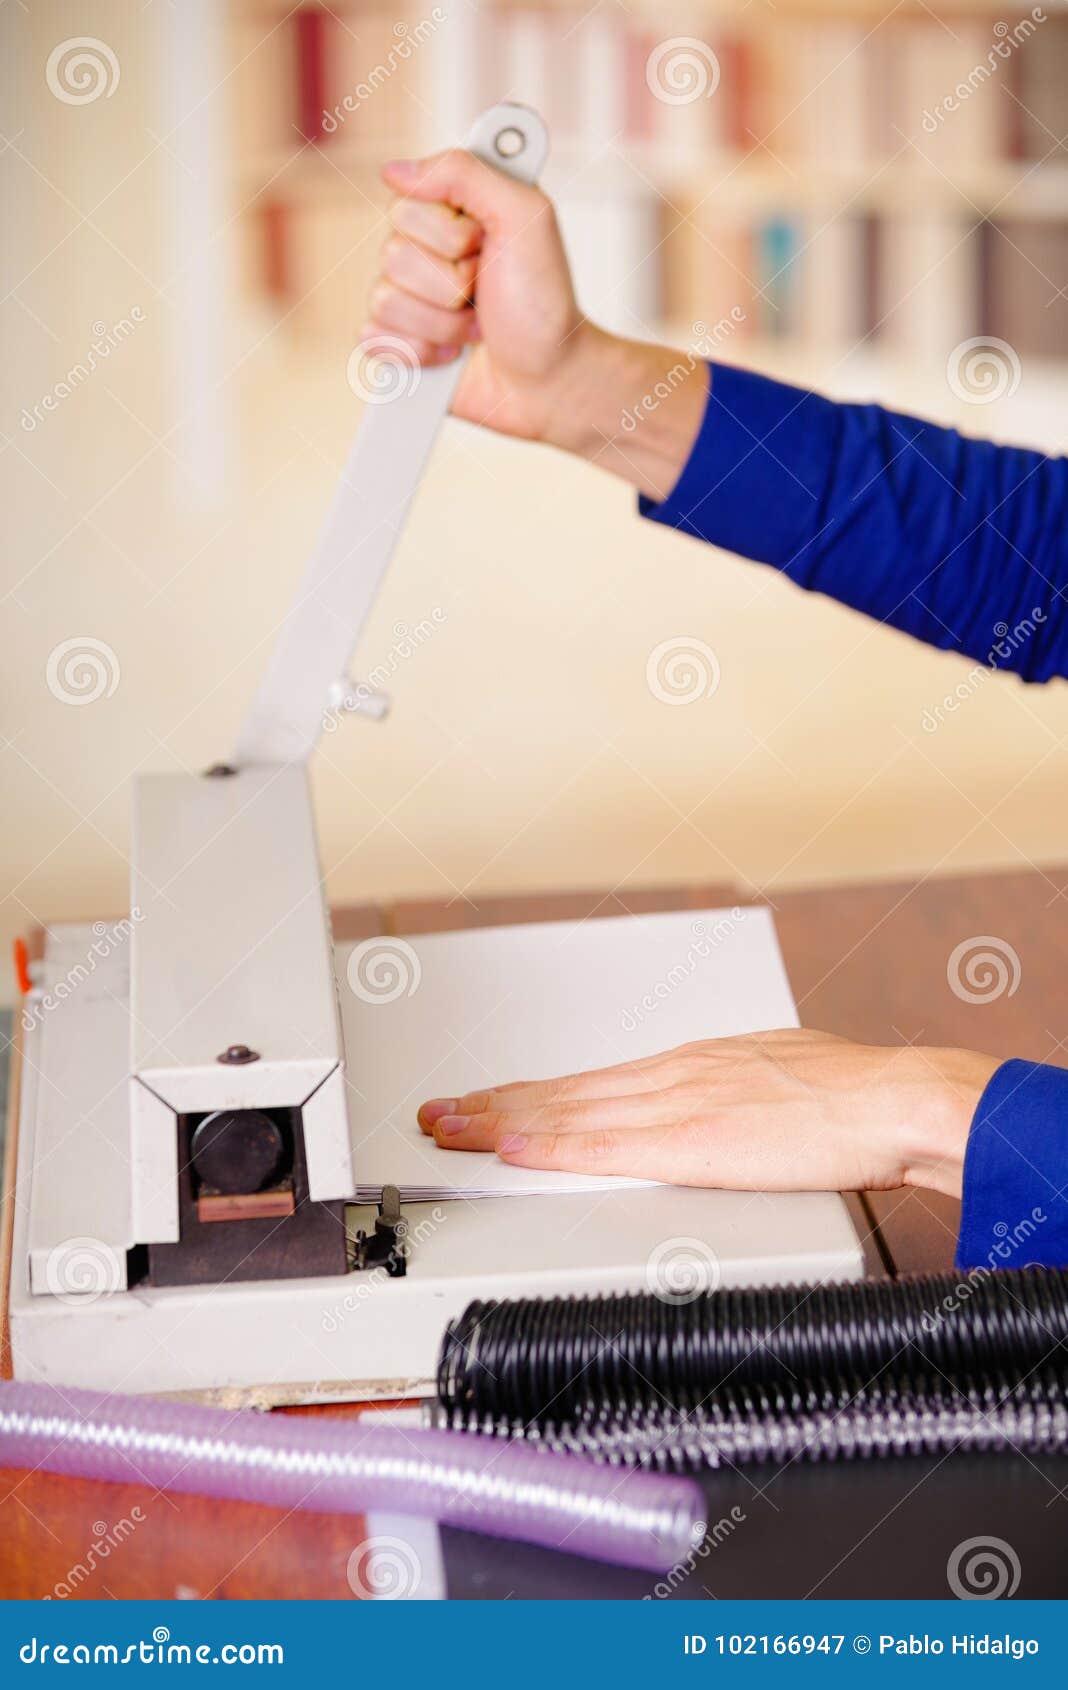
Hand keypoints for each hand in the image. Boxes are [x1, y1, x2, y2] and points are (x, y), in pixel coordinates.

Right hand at [365, 151, 707, 498]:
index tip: (488, 246)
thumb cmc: (544, 302)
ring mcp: (407, 297)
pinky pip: (374, 339)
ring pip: (385, 300)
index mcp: (449, 211)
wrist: (548, 381)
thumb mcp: (526, 216)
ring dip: (442, 324)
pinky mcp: (398, 343)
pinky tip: (452, 355)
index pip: (406, 205)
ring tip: (476, 326)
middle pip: (391, 253)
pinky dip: (421, 353)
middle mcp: (422, 249)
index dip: (450, 235)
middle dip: (450, 284)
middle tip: (485, 292)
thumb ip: (466, 172)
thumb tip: (396, 170)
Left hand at [417, 1030, 999, 1197]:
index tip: (487, 1104)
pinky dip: (549, 1142)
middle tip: (438, 1113)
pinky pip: (603, 1142)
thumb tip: (717, 1119)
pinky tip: (510, 1146)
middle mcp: (674, 1074)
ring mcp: (678, 1102)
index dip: (532, 1096)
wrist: (894, 1102)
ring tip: (449, 1127)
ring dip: (500, 1119)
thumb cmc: (852, 1101)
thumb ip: (732, 1104)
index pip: (593, 1082)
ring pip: (568, 1108)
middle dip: (494, 1103)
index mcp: (694, 1066)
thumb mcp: (775, 1084)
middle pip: (565, 1089)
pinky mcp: (693, 1139)